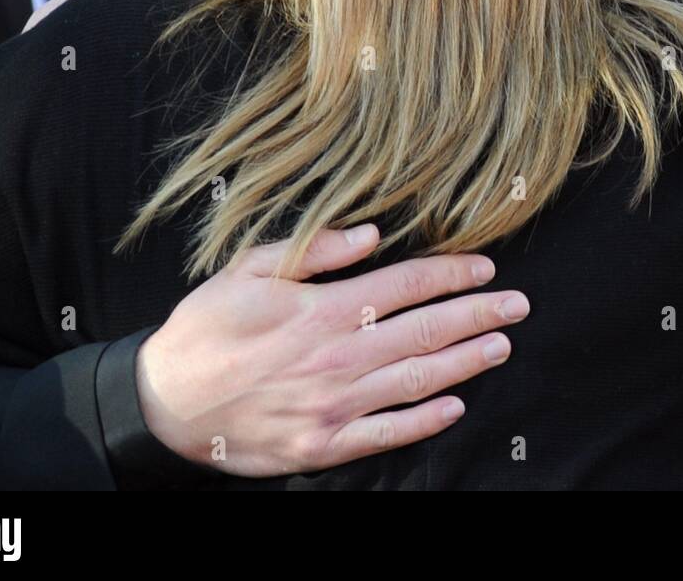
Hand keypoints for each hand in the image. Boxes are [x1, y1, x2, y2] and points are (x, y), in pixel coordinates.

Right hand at [136, 224, 527, 476]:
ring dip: (466, 362)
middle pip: (425, 331)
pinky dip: (425, 421)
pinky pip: (387, 434)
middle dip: (478, 315)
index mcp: (323, 309)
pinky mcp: (323, 447)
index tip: (485, 267)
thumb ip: (315, 250)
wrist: (163, 405)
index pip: (405, 285)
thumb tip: (372, 234)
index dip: (451, 274)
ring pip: (417, 380)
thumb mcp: (249, 270)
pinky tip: (454, 406)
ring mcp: (334, 406)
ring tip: (502, 346)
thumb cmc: (205, 328)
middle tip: (519, 305)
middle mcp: (337, 357)